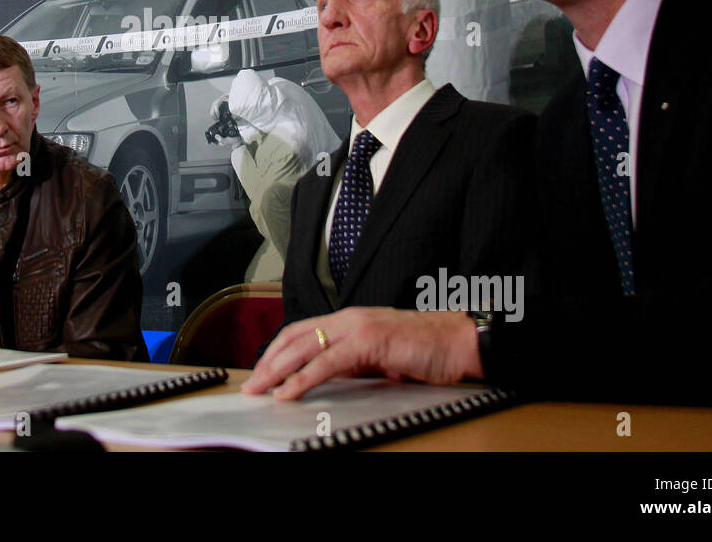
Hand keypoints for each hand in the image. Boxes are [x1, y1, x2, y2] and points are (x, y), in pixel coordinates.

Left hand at [241, 307, 482, 399]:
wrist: (460, 341)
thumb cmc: (428, 349)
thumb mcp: (382, 355)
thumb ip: (356, 362)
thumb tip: (331, 379)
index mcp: (351, 320)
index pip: (303, 331)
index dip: (278, 350)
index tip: (263, 370)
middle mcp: (349, 318)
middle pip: (295, 336)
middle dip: (269, 361)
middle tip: (251, 384)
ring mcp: (358, 327)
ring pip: (304, 347)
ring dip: (277, 370)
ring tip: (260, 389)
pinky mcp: (368, 342)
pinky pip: (326, 363)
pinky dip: (302, 379)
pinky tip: (288, 392)